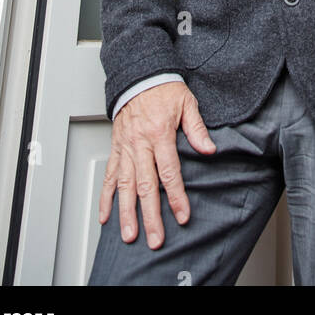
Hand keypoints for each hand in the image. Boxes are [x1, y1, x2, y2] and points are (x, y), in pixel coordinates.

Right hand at [98, 80, 215, 248]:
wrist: (139, 75)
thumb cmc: (163, 89)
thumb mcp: (187, 103)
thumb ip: (197, 129)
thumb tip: (209, 150)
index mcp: (159, 134)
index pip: (169, 172)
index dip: (176, 197)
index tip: (182, 216)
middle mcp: (140, 144)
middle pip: (145, 186)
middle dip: (150, 215)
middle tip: (155, 238)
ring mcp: (125, 148)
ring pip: (124, 186)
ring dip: (126, 212)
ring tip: (129, 235)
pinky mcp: (116, 148)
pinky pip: (109, 176)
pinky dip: (105, 197)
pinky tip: (105, 216)